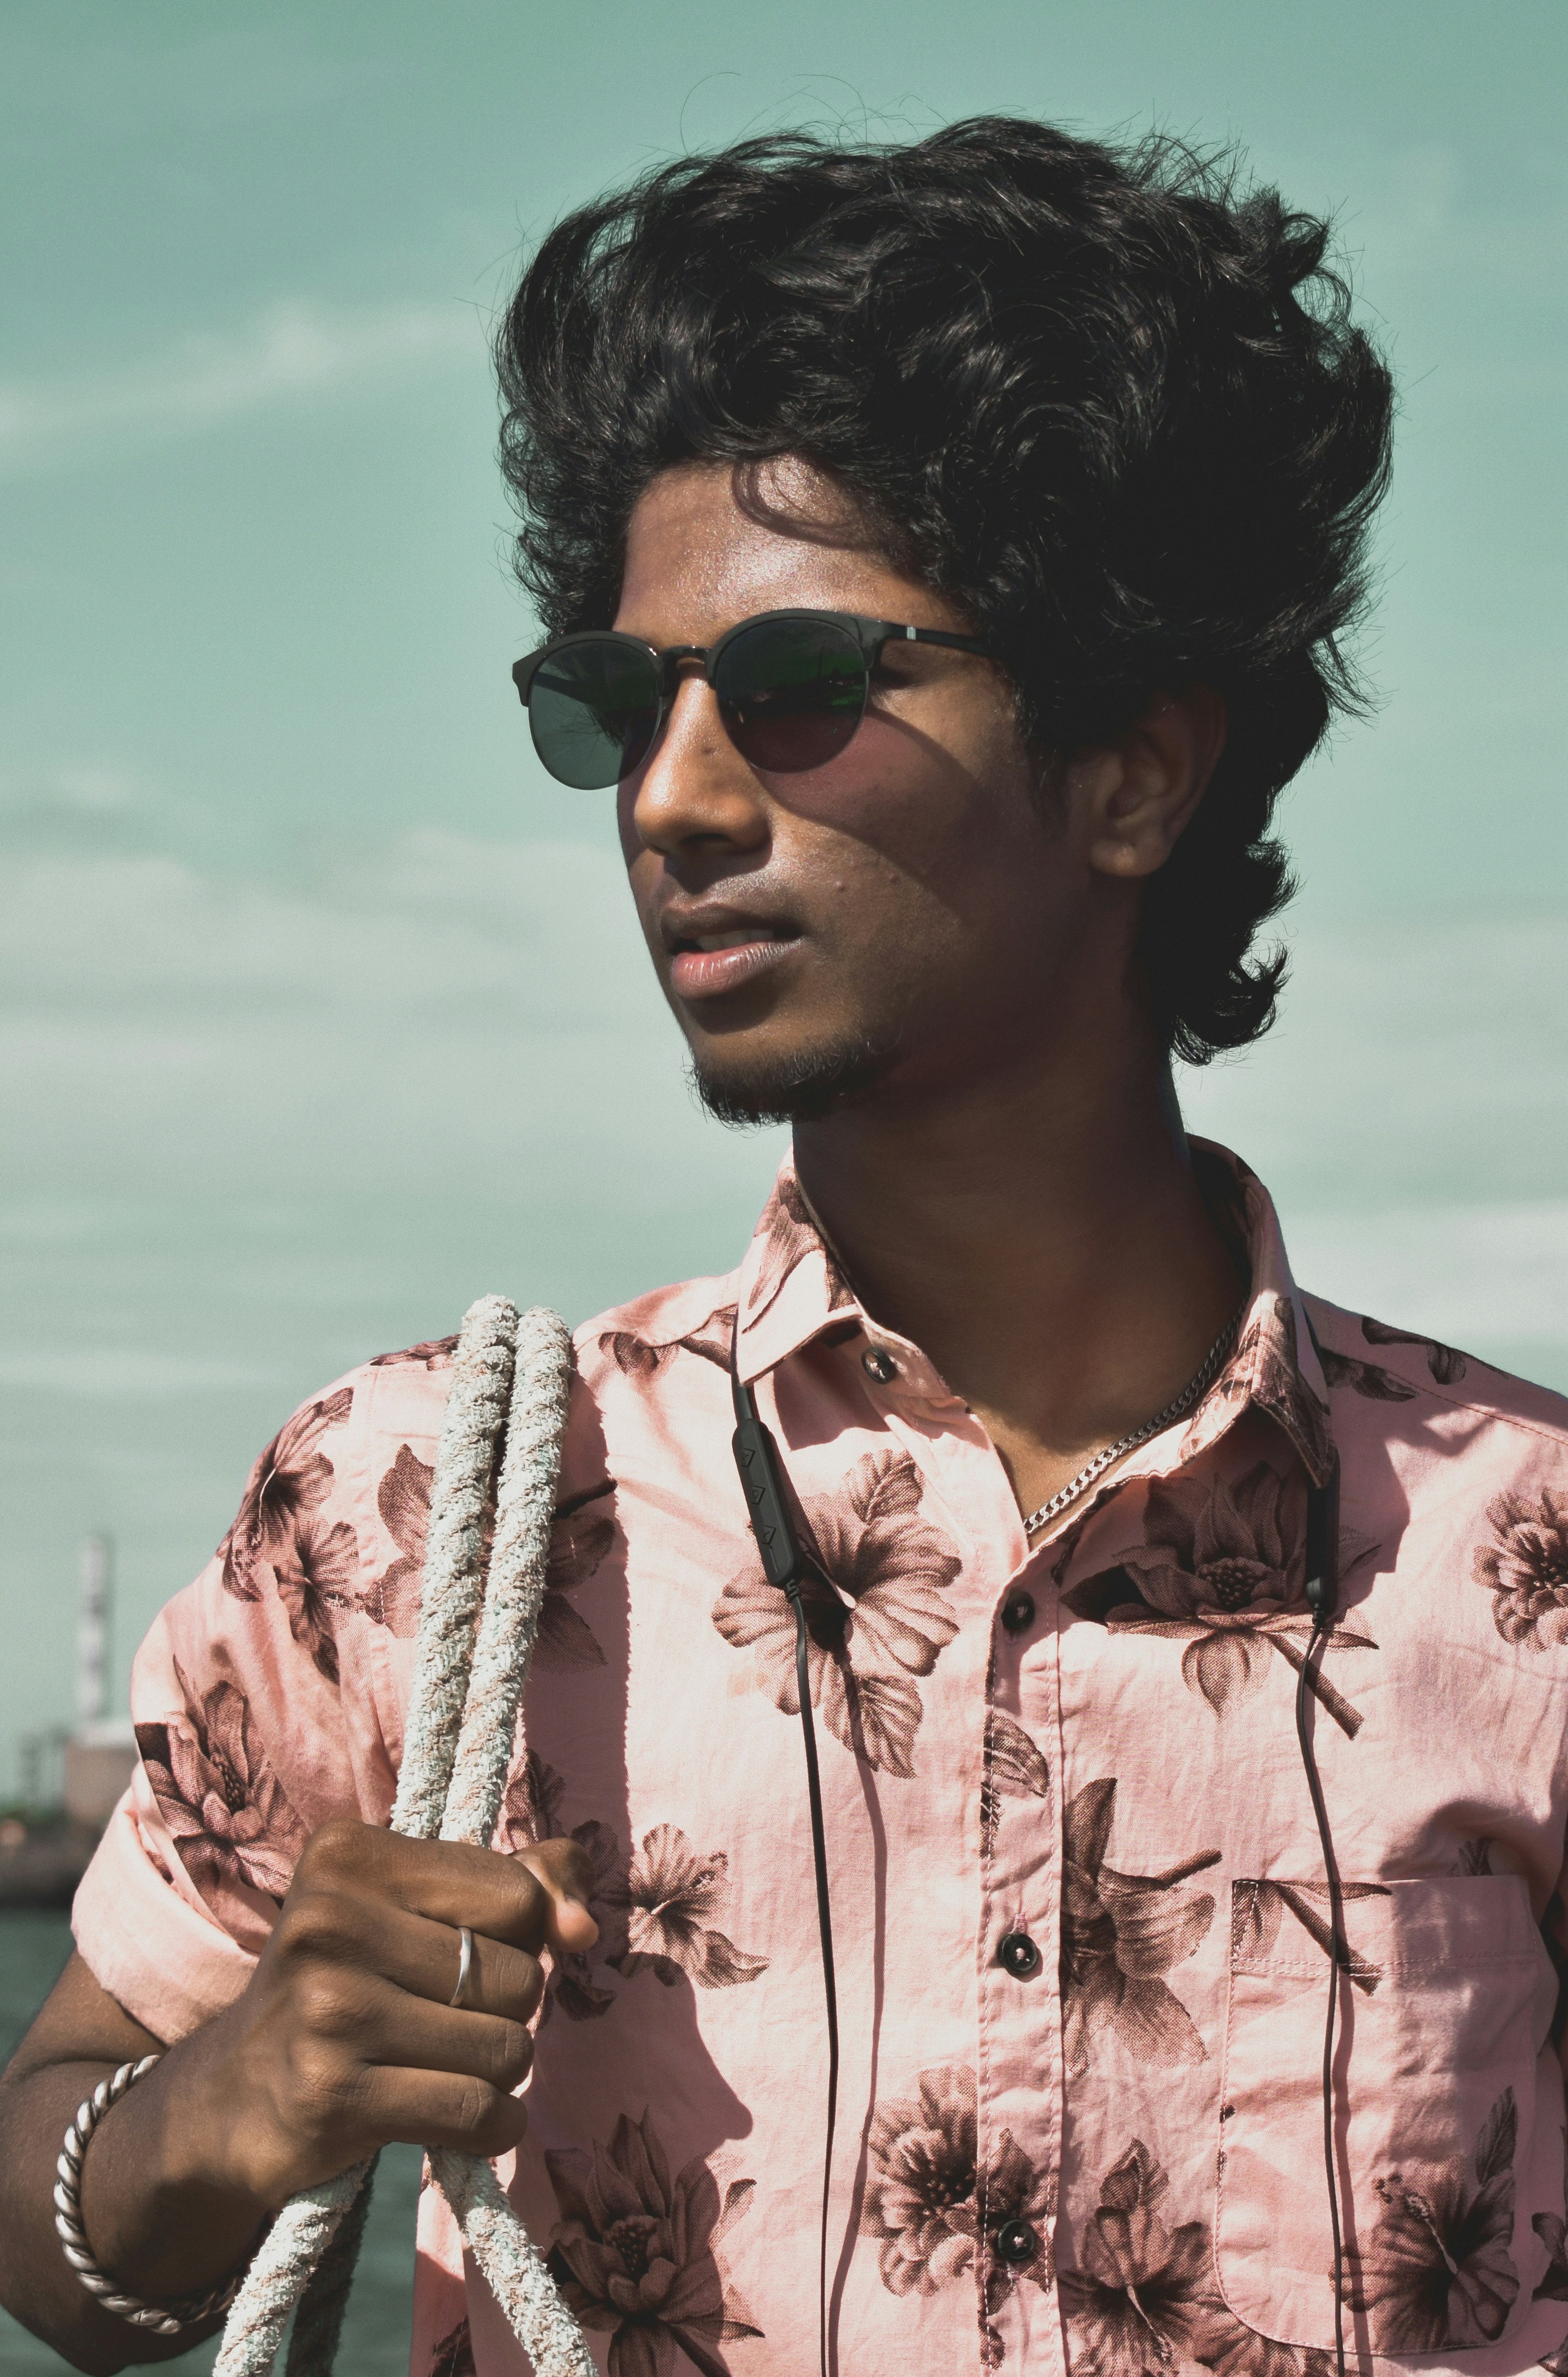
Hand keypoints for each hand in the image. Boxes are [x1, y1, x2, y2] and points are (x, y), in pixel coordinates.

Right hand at [153, 1818, 597, 2211]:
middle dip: (505, 2009)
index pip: (516, 1896)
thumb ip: (528, 1884)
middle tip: (445, 2019)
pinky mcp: (332, 2098)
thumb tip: (581, 1929)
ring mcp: (326, 2012)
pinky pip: (475, 2112)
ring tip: (442, 2065)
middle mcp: (328, 1922)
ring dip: (498, 2071)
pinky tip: (463, 2119)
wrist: (234, 2096)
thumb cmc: (353, 1982)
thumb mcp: (425, 1905)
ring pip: (506, 2048)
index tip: (463, 1952)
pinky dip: (492, 2126)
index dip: (516, 1936)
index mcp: (348, 1855)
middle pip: (517, 1976)